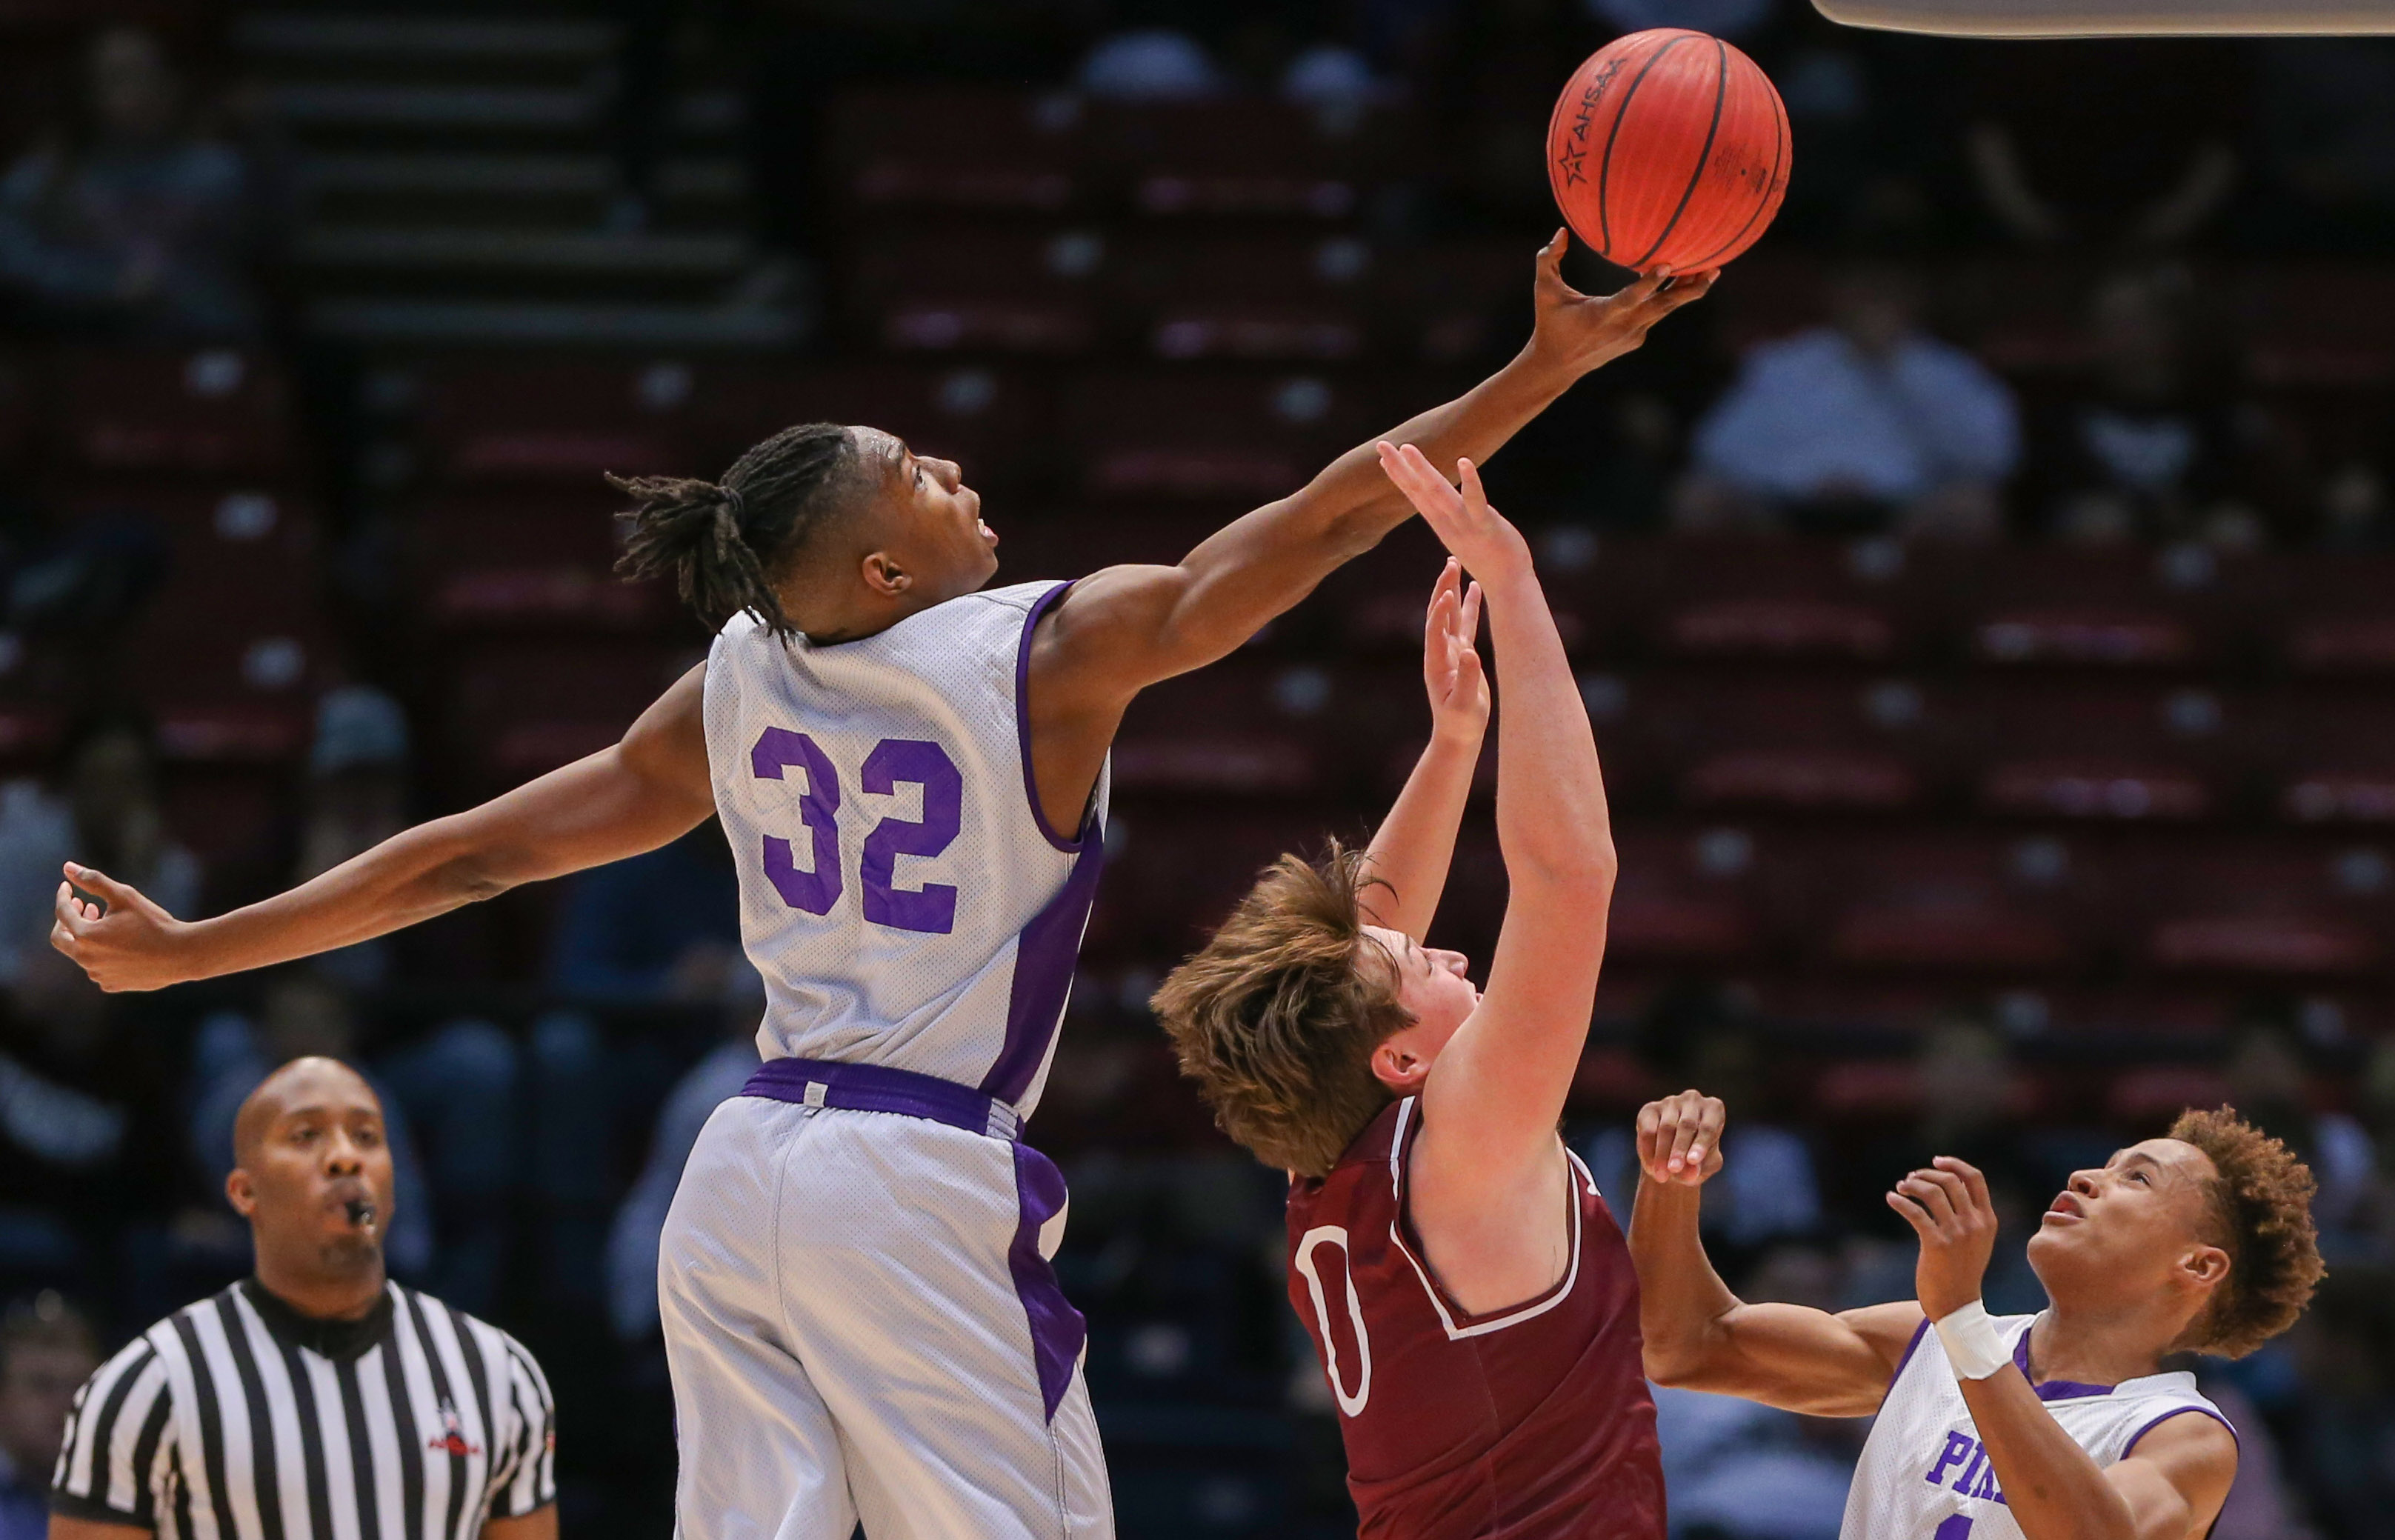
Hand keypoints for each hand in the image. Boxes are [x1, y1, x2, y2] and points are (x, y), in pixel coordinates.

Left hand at [51, 863, 197, 992]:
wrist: (183, 954)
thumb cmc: (154, 923)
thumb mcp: (125, 896)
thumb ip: (94, 881)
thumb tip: (67, 867)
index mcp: (85, 936)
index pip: (62, 913)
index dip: (63, 897)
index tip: (67, 887)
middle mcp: (86, 959)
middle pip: (61, 938)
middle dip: (68, 920)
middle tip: (83, 906)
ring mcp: (98, 974)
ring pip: (81, 954)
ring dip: (88, 937)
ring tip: (108, 923)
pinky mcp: (112, 984)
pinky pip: (98, 968)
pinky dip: (102, 955)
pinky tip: (119, 945)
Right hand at [1375, 442, 1531, 585]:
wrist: (1509, 586)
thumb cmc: (1491, 559)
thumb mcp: (1464, 536)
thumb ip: (1452, 520)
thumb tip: (1443, 508)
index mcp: (1443, 525)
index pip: (1416, 496)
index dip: (1400, 477)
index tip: (1383, 458)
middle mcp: (1448, 524)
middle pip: (1420, 491)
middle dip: (1400, 467)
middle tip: (1380, 444)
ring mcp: (1466, 525)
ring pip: (1440, 494)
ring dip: (1422, 471)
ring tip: (1407, 448)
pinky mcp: (1487, 527)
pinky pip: (1477, 503)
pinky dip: (1470, 483)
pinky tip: (1463, 462)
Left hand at [1422, 558, 1487, 745]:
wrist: (1458, 733)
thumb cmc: (1460, 723)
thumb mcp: (1465, 704)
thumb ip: (1467, 679)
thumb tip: (1470, 653)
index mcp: (1437, 663)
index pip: (1436, 631)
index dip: (1441, 612)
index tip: (1449, 593)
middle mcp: (1441, 652)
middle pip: (1439, 613)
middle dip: (1444, 588)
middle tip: (1450, 562)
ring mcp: (1452, 651)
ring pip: (1452, 614)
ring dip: (1454, 589)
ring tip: (1456, 563)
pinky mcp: (1464, 653)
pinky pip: (1466, 623)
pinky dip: (1470, 604)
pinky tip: (1477, 586)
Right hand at [1526, 229, 1715, 376]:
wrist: (1555, 367)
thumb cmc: (1549, 324)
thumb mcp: (1543, 291)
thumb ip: (1548, 260)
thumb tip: (1560, 231)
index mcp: (1603, 314)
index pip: (1632, 298)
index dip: (1650, 283)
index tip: (1669, 265)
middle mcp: (1624, 326)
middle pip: (1665, 306)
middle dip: (1691, 289)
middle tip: (1713, 269)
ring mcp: (1633, 335)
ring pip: (1665, 309)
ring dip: (1687, 291)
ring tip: (1711, 271)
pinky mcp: (1636, 339)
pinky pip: (1655, 314)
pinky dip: (1667, 298)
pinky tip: (1680, 281)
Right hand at [1636, 1090, 1724, 1186]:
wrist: (1674, 1159)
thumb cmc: (1696, 1159)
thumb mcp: (1704, 1167)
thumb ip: (1701, 1167)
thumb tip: (1690, 1172)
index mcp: (1713, 1109)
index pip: (1708, 1127)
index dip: (1700, 1144)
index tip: (1692, 1161)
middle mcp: (1692, 1100)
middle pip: (1686, 1125)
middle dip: (1679, 1149)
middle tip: (1674, 1170)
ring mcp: (1670, 1102)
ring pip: (1666, 1128)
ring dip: (1662, 1154)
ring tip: (1661, 1176)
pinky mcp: (1649, 1110)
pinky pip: (1648, 1131)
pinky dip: (1649, 1151)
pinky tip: (1651, 1167)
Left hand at [1888, 1156, 1998, 1319]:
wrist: (1957, 1307)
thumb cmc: (1962, 1273)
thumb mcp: (1977, 1242)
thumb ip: (1970, 1216)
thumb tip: (1948, 1188)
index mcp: (1987, 1220)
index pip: (1975, 1178)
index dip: (1954, 1164)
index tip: (1935, 1160)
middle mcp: (1975, 1224)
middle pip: (1950, 1181)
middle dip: (1926, 1174)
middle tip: (1910, 1179)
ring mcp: (1957, 1234)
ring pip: (1932, 1192)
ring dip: (1912, 1185)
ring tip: (1900, 1188)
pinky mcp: (1937, 1244)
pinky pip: (1915, 1212)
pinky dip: (1899, 1201)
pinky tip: (1891, 1199)